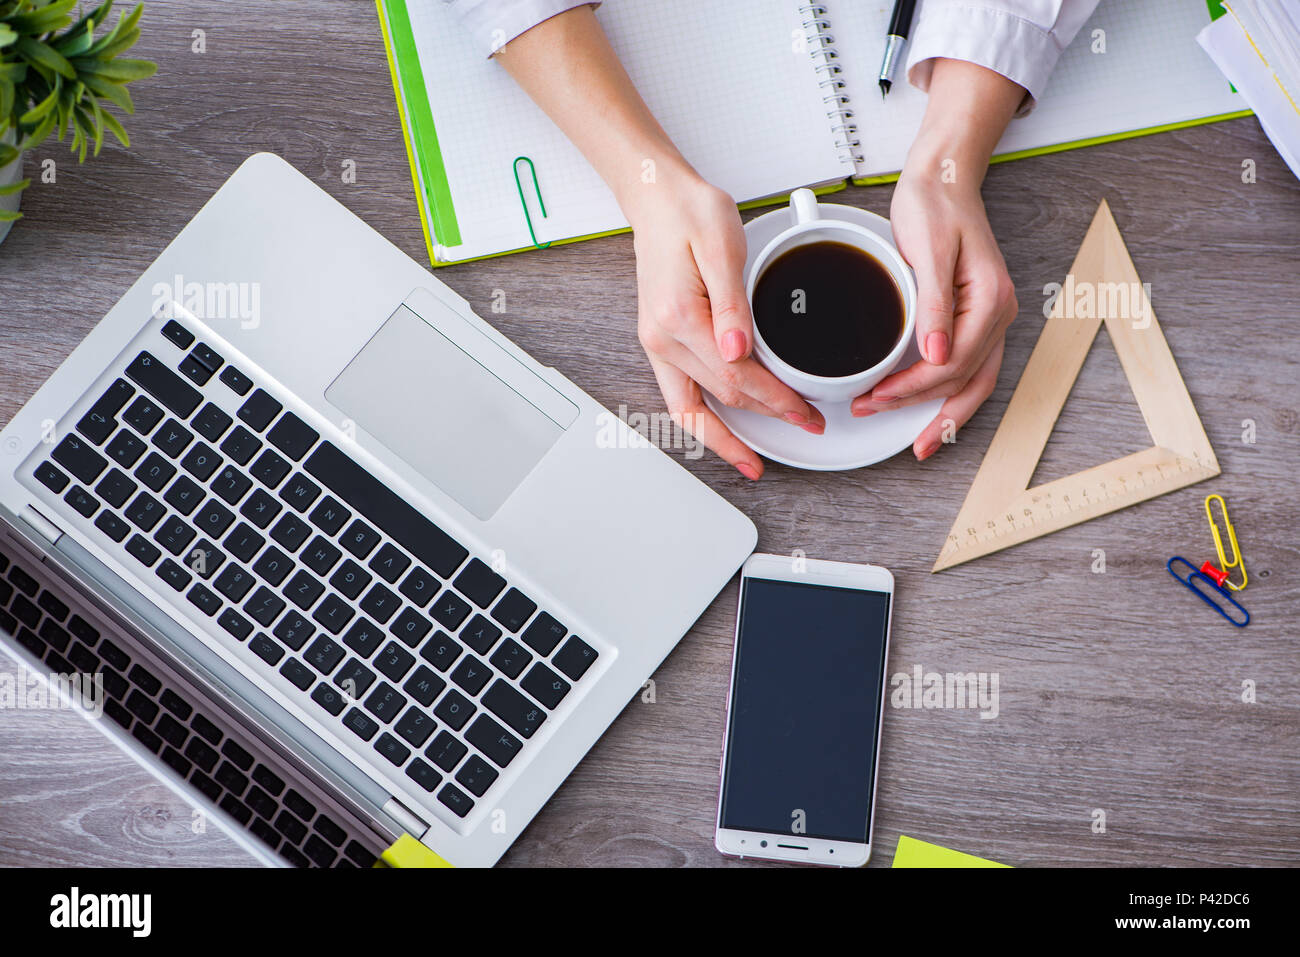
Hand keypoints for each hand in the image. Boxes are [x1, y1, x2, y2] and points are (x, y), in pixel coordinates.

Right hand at [626, 171, 825, 479]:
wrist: (657, 200)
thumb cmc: (690, 213)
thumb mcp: (722, 245)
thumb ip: (731, 303)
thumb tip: (739, 351)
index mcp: (680, 317)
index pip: (737, 376)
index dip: (775, 400)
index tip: (805, 412)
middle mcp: (661, 339)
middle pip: (721, 398)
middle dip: (766, 418)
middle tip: (806, 425)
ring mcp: (656, 345)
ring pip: (692, 410)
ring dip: (725, 438)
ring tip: (752, 461)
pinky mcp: (660, 343)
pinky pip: (680, 397)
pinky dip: (703, 422)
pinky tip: (724, 434)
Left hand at [850, 58, 1024, 459]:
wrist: (943, 178)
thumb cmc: (934, 205)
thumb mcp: (930, 250)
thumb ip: (935, 305)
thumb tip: (936, 355)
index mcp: (989, 300)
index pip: (953, 363)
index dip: (913, 388)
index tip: (876, 396)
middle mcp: (996, 314)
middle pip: (967, 382)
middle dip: (924, 410)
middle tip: (876, 417)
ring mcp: (988, 317)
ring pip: (973, 381)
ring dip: (939, 409)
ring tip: (913, 437)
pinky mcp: (973, 316)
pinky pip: (968, 365)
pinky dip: (947, 391)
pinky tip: (924, 405)